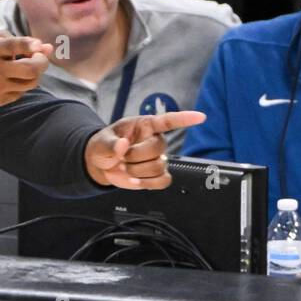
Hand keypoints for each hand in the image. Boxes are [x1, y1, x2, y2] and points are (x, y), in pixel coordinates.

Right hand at [0, 32, 52, 117]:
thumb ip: (18, 41)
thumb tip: (47, 47)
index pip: (14, 46)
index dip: (31, 46)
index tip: (40, 46)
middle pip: (30, 69)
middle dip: (43, 62)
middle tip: (41, 57)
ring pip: (30, 83)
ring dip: (35, 74)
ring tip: (27, 66)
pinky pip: (20, 93)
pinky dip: (22, 85)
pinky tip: (11, 79)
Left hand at [85, 111, 206, 188]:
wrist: (100, 164)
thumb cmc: (104, 146)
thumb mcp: (101, 142)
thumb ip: (111, 143)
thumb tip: (122, 145)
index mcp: (144, 125)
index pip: (167, 120)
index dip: (184, 118)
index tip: (200, 117)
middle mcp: (154, 140)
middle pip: (158, 148)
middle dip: (135, 156)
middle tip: (121, 157)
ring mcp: (157, 158)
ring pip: (159, 166)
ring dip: (137, 170)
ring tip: (124, 167)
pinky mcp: (156, 175)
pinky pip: (163, 181)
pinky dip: (147, 183)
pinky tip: (135, 180)